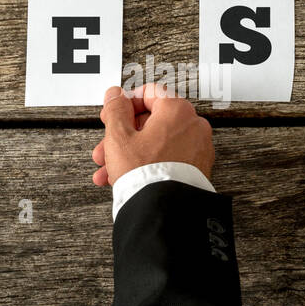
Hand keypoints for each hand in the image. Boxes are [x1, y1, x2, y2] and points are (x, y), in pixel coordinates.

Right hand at [91, 83, 213, 185]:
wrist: (164, 212)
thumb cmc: (146, 175)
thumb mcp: (119, 137)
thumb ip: (115, 110)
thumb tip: (115, 95)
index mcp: (178, 111)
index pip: (150, 93)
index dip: (125, 104)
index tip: (113, 115)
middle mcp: (194, 127)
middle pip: (151, 121)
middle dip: (123, 136)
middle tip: (106, 147)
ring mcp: (198, 149)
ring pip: (157, 143)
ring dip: (130, 153)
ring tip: (109, 170)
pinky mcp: (197, 169)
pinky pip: (168, 159)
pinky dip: (148, 164)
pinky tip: (125, 177)